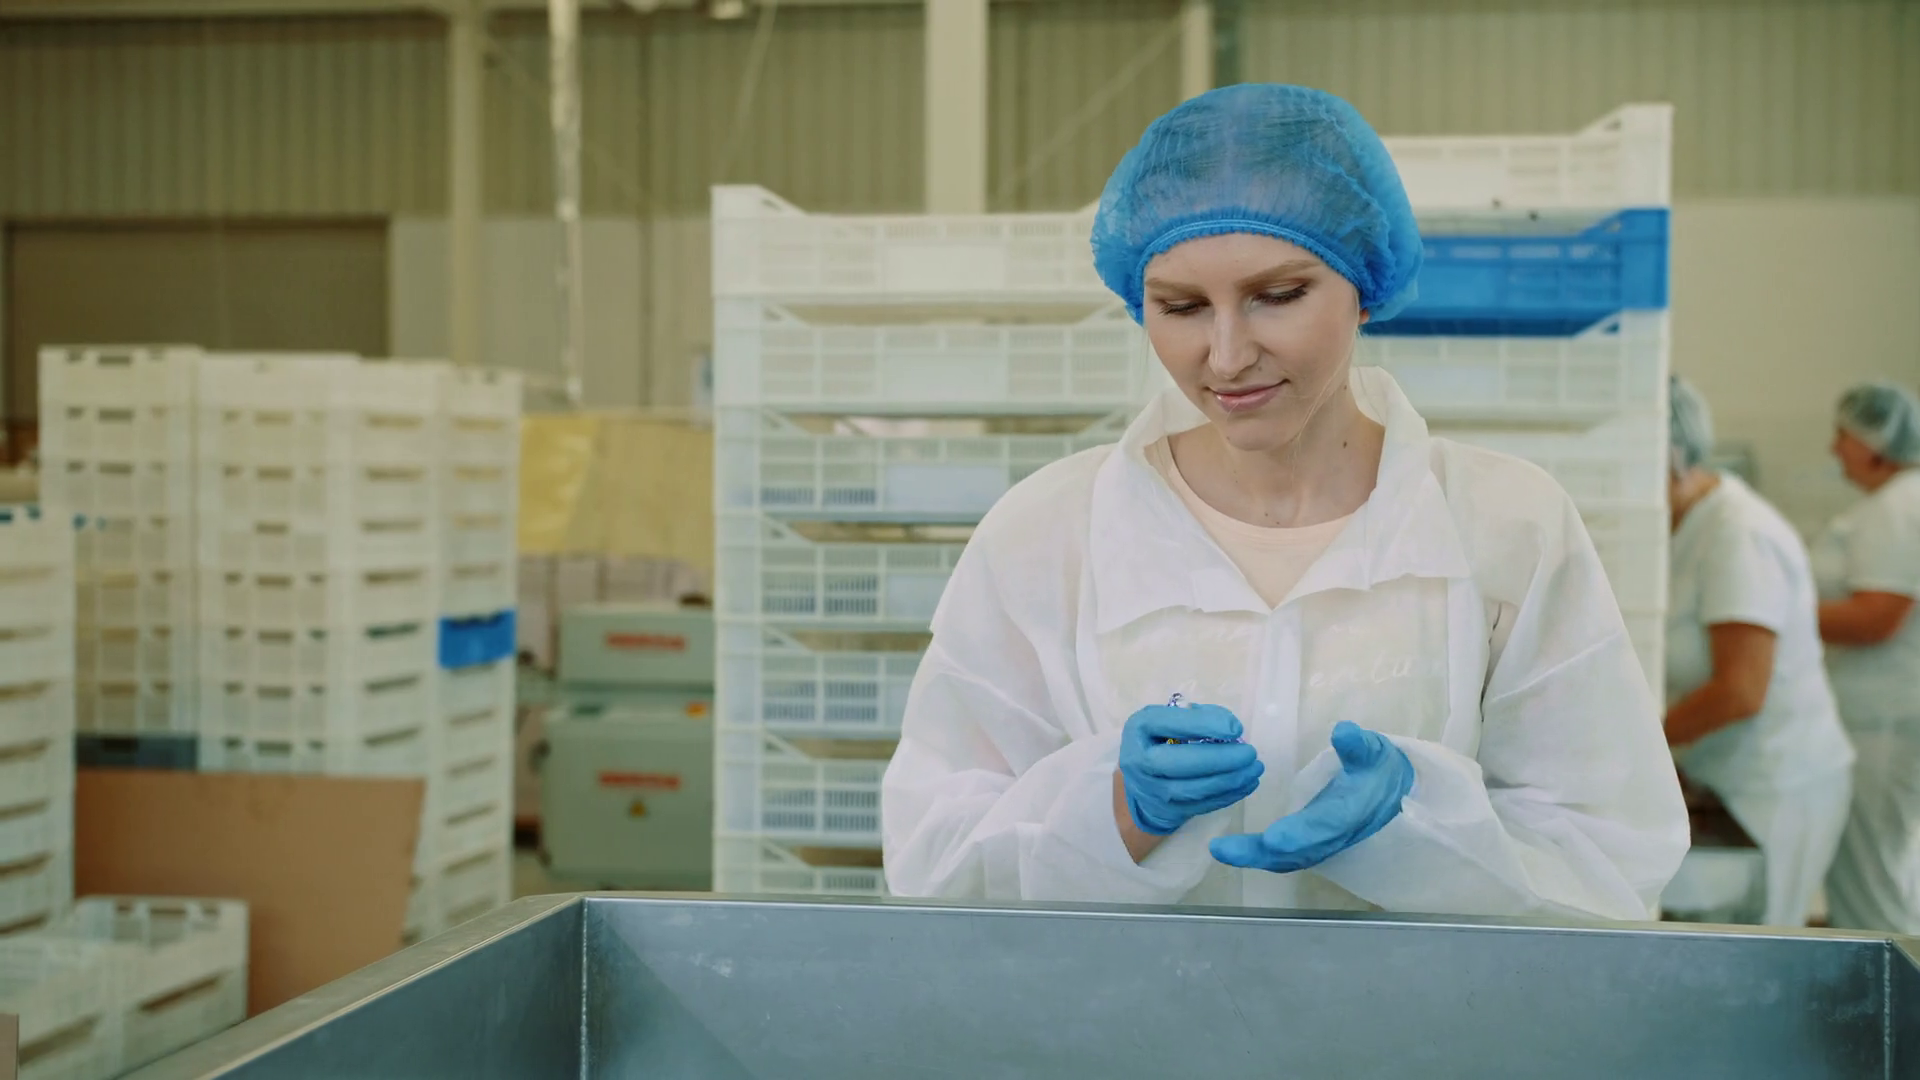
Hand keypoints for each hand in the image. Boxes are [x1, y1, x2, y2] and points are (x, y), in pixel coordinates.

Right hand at [1117, 703, 1263, 835]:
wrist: (1140, 782)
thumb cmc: (1159, 741)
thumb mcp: (1167, 720)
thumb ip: (1196, 717)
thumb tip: (1231, 728)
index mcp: (1139, 729)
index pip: (1169, 724)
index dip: (1203, 725)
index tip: (1236, 728)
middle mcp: (1139, 761)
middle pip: (1180, 764)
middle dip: (1221, 759)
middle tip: (1250, 753)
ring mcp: (1153, 791)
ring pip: (1195, 790)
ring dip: (1230, 780)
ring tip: (1255, 768)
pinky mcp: (1169, 812)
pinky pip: (1203, 805)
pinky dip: (1229, 794)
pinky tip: (1247, 783)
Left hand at [1210, 721, 1412, 872]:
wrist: (1393, 792)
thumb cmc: (1378, 767)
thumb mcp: (1374, 750)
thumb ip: (1359, 745)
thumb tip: (1344, 731)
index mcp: (1350, 811)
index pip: (1324, 826)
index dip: (1299, 834)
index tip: (1272, 839)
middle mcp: (1335, 834)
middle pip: (1297, 851)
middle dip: (1260, 853)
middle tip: (1222, 849)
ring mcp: (1325, 844)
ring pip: (1289, 859)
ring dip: (1255, 858)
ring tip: (1221, 851)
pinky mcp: (1315, 845)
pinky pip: (1288, 858)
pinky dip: (1262, 858)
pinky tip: (1237, 852)